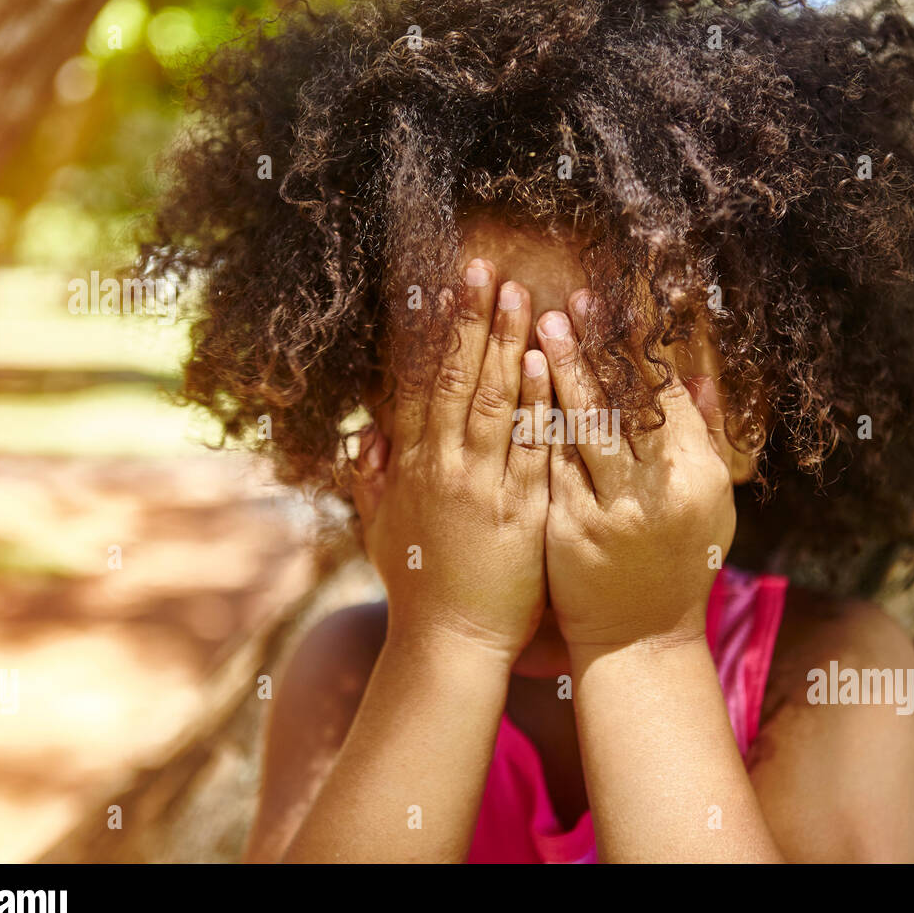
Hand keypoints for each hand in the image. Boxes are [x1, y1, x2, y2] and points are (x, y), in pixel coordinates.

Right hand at [350, 260, 551, 662]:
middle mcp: (443, 468)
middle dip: (469, 322)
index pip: (419, 385)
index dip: (431, 334)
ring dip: (503, 345)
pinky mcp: (518, 509)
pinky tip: (545, 362)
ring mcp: (480, 487)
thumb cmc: (417, 588)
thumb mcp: (381, 529)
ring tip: (516, 294)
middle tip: (483, 269)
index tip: (441, 288)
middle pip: (454, 380)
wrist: (449, 642)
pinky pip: (528, 446)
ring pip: (490, 402)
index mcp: (413, 467)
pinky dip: (534, 403)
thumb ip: (372, 479)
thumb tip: (368, 433)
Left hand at [535, 290, 735, 648]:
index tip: (618, 308)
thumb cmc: (680, 566)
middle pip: (625, 405)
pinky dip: (538, 423)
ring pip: (584, 427)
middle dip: (594, 350)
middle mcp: (660, 492)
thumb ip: (707, 439)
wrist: (642, 640)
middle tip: (567, 305)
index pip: (669, 398)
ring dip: (561, 373)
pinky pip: (552, 464)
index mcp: (701, 478)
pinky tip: (521, 387)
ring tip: (539, 329)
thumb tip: (699, 377)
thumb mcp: (711, 506)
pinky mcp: (569, 529)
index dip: (640, 350)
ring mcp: (612, 511)